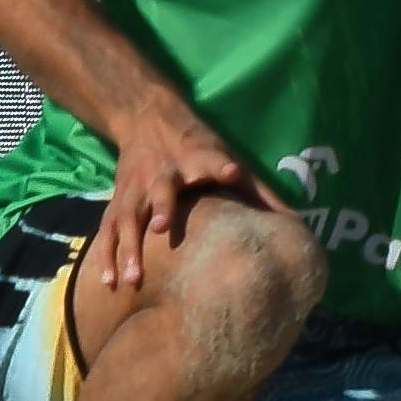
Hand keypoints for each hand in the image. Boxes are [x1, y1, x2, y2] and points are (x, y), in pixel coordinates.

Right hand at [99, 95, 273, 307]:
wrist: (148, 118)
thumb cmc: (200, 147)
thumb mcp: (228, 157)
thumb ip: (258, 192)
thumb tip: (294, 224)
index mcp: (198, 159)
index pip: (213, 161)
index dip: (222, 166)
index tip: (231, 171)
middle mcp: (165, 173)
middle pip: (162, 190)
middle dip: (161, 206)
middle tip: (160, 227)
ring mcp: (136, 188)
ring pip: (127, 217)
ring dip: (128, 247)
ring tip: (132, 278)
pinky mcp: (117, 201)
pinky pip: (107, 231)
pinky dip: (105, 255)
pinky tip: (107, 282)